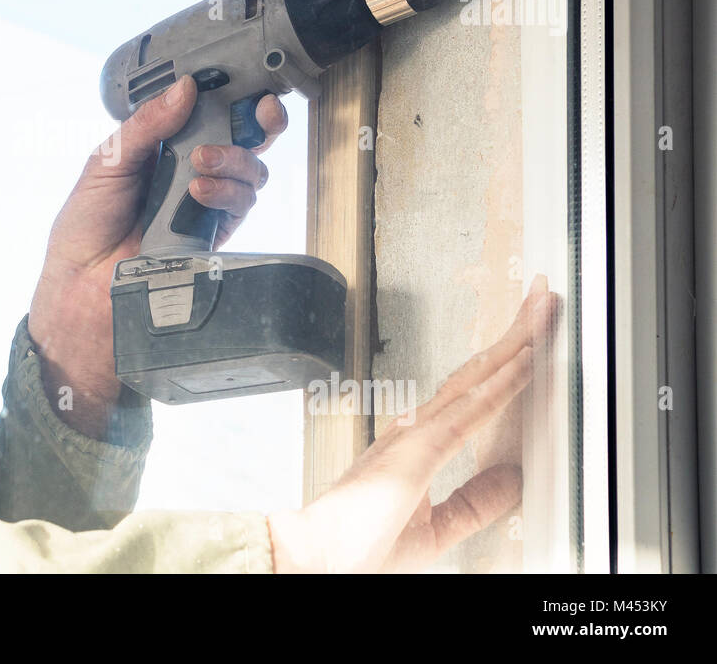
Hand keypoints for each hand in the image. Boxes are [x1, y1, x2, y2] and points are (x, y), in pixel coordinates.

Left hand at [27, 75, 287, 435]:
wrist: (83, 283)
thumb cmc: (86, 224)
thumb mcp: (108, 161)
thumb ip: (146, 125)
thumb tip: (185, 90)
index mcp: (162, 144)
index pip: (207, 112)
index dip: (232, 96)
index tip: (244, 83)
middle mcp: (190, 169)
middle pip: (244, 137)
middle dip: (260, 121)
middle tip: (257, 113)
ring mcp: (206, 201)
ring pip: (250, 169)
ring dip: (235, 159)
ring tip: (201, 164)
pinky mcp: (214, 232)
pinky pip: (241, 205)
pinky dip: (227, 192)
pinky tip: (201, 191)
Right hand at [268, 275, 559, 572]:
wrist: (317, 557)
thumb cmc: (357, 547)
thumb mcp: (437, 527)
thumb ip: (475, 501)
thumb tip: (514, 480)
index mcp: (416, 444)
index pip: (472, 394)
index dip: (503, 364)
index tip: (529, 341)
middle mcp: (416, 429)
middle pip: (477, 373)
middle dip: (513, 337)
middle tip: (540, 302)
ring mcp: (416, 435)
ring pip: (477, 380)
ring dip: (514, 345)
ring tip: (541, 314)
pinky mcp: (418, 450)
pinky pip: (470, 411)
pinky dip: (500, 384)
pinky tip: (525, 363)